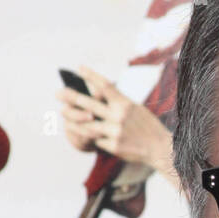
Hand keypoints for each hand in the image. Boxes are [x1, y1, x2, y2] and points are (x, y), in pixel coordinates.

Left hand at [56, 65, 175, 178]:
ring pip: (87, 124)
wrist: (160, 148)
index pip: (105, 86)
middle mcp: (119, 116)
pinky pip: (96, 140)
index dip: (90, 76)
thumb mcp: (135, 108)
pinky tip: (83, 133)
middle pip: (89, 104)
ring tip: (63, 113)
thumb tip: (99, 92)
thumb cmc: (148, 126)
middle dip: (71, 97)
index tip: (79, 68)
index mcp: (125, 104)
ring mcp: (115, 132)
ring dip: (73, 118)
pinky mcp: (114, 146)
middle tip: (58, 93)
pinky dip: (90, 136)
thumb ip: (118, 102)